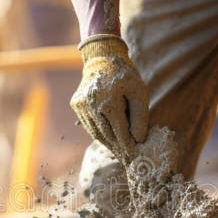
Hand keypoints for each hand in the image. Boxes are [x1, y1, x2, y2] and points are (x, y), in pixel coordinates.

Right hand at [70, 34, 148, 159]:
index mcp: (109, 101)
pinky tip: (108, 138)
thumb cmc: (125, 76)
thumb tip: (138, 139)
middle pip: (107, 135)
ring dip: (107, 143)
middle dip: (118, 148)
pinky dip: (98, 133)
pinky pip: (89, 125)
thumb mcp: (140, 93)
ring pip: (96, 132)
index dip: (128, 145)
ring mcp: (81, 105)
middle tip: (126, 159)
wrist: (102, 57)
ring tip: (118, 152)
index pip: (120, 131)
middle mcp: (92, 105)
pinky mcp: (76, 104)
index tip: (134, 156)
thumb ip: (140, 116)